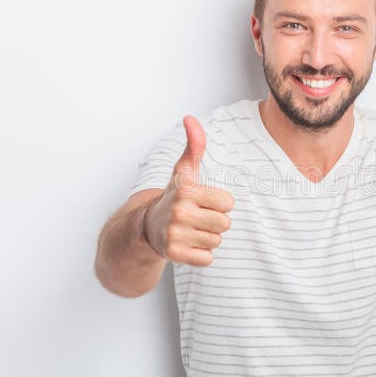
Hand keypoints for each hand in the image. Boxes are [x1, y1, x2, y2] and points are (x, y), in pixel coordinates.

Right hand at [144, 115, 234, 265]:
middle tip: (196, 218)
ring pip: (217, 241)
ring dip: (207, 238)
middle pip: (225, 223)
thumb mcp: (184, 171)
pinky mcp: (175, 255)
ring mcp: (175, 234)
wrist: (147, 227)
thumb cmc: (174, 197)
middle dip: (215, 222)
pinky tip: (187, 244)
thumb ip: (194, 146)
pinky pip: (207, 258)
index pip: (228, 202)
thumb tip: (190, 118)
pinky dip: (201, 254)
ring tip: (190, 230)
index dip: (218, 203)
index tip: (201, 201)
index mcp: (186, 190)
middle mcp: (179, 211)